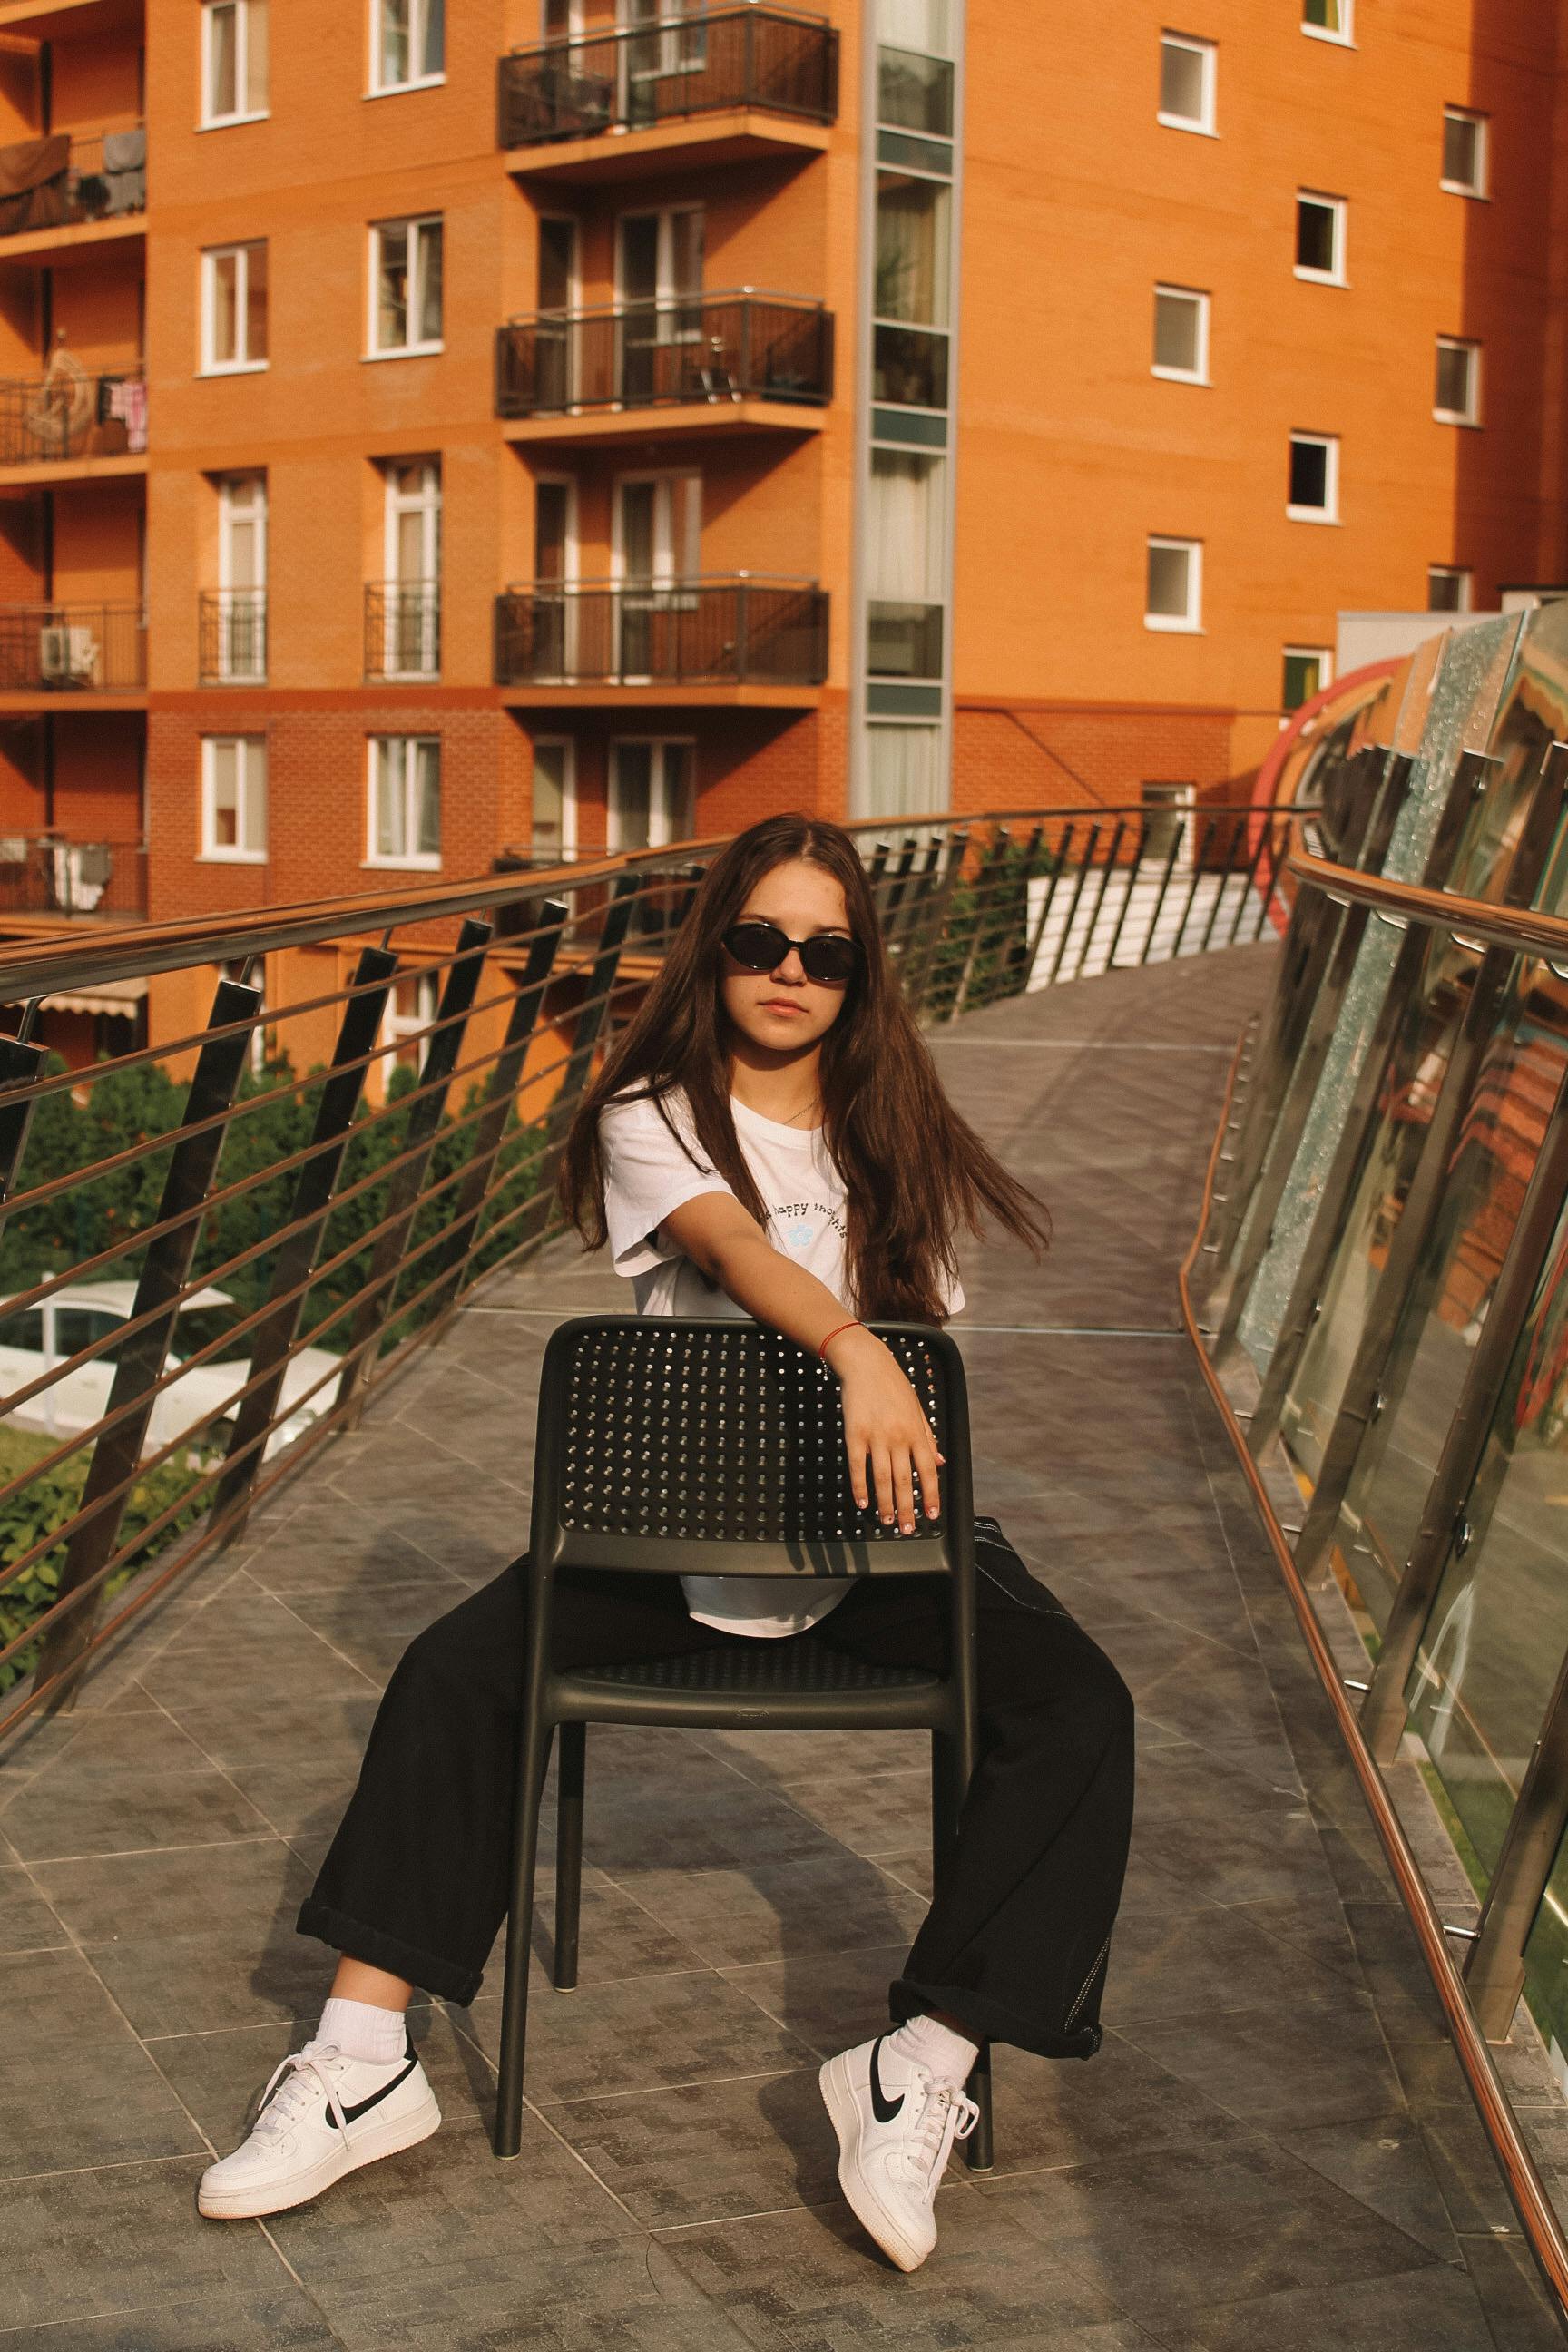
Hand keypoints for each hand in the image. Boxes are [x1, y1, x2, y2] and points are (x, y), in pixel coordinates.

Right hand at [824, 1326, 944, 1532]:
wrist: (867, 1364)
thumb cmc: (893, 1385)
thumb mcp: (918, 1409)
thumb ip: (928, 1437)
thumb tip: (940, 1461)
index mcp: (917, 1432)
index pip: (928, 1471)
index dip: (931, 1495)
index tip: (931, 1514)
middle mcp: (899, 1437)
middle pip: (905, 1481)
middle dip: (907, 1508)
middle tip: (906, 1529)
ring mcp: (876, 1437)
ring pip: (882, 1479)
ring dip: (885, 1503)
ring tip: (887, 1521)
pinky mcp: (855, 1435)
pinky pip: (858, 1467)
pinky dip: (860, 1488)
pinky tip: (862, 1502)